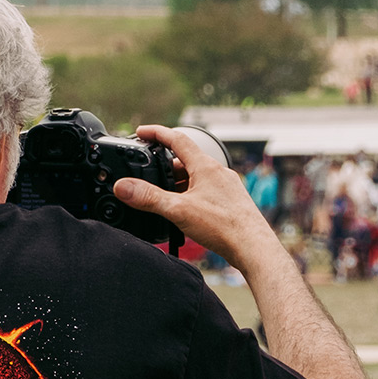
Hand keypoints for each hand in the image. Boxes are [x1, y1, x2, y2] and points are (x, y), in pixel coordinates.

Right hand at [115, 126, 281, 267]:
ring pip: (195, 177)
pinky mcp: (230, 203)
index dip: (157, 133)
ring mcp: (225, 187)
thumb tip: (124, 187)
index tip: (141, 131)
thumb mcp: (179, 210)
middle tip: (146, 176)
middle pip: (185, 160)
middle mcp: (218, 172)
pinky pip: (205, 191)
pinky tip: (184, 212)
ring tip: (162, 198)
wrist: (253, 247)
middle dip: (164, 165)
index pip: (177, 139)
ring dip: (177, 183)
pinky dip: (190, 196)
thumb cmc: (224, 226)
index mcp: (205, 166)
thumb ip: (149, 198)